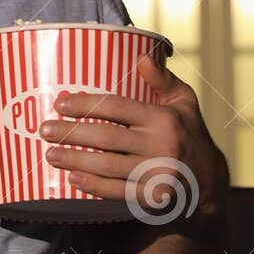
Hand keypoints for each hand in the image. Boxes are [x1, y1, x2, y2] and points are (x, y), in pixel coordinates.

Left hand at [39, 54, 229, 227]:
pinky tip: (73, 179)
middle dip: (71, 133)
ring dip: (75, 160)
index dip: (85, 104)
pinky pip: (118, 191)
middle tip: (45, 130)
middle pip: (106, 137)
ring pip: (108, 165)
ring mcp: (158, 173)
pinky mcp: (154, 197)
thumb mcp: (184, 102)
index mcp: (163, 119)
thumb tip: (141, 56)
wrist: (208, 181)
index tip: (60, 103)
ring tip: (50, 154)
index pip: (116, 107)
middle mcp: (162, 145)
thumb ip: (162, 79)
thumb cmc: (188, 133)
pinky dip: (94, 186)